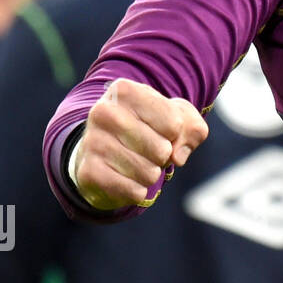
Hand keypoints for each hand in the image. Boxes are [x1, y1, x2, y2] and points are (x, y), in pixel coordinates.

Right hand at [73, 78, 207, 209]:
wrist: (102, 150)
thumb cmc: (148, 128)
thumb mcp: (178, 118)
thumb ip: (193, 128)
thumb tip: (177, 155)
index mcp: (125, 91)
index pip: (174, 124)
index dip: (175, 133)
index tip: (159, 128)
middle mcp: (103, 112)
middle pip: (162, 150)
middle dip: (162, 156)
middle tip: (146, 149)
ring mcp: (92, 142)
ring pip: (149, 174)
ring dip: (150, 174)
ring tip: (135, 162)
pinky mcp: (88, 173)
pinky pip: (134, 192)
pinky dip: (137, 190)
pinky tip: (124, 178)